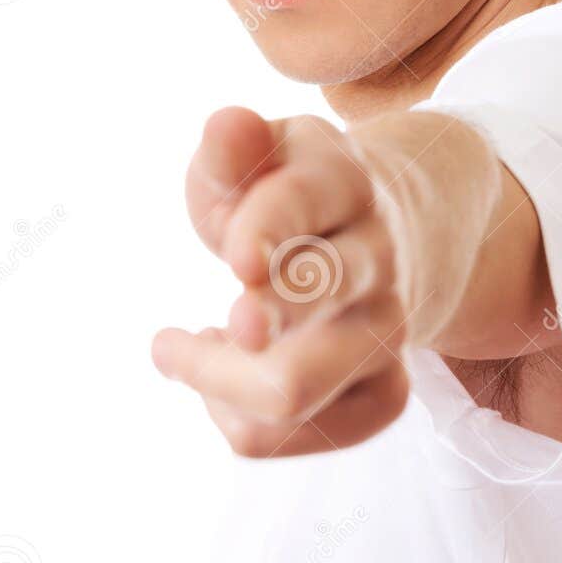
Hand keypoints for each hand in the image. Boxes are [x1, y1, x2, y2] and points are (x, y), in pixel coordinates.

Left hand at [152, 107, 410, 456]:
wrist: (390, 231)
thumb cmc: (291, 191)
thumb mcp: (261, 154)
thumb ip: (233, 149)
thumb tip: (226, 125)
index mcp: (342, 182)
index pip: (303, 203)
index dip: (266, 232)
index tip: (234, 262)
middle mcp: (377, 259)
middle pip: (314, 310)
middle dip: (243, 346)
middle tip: (171, 347)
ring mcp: (389, 331)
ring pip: (294, 393)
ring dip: (216, 385)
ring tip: (185, 346)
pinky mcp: (387, 392)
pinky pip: (309, 437)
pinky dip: (247, 422)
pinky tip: (230, 377)